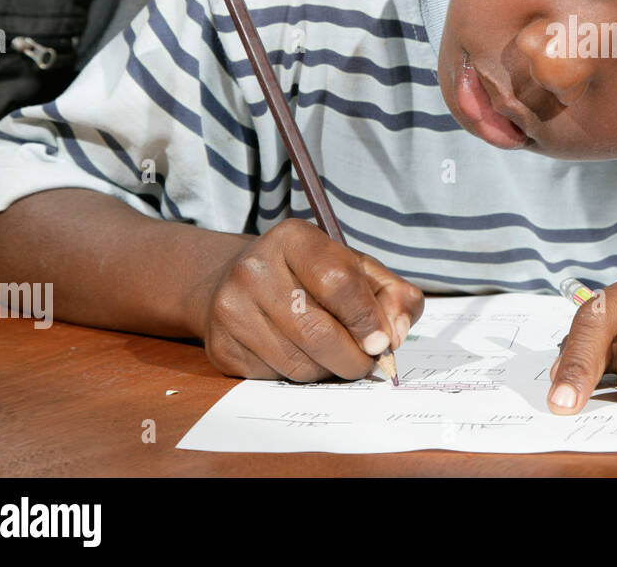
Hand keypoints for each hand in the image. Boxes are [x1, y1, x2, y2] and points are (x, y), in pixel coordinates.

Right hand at [199, 218, 423, 380]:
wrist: (241, 282)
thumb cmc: (313, 276)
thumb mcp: (358, 269)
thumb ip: (393, 295)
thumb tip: (395, 336)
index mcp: (294, 238)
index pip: (337, 281)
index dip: (366, 318)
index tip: (382, 341)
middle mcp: (254, 269)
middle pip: (317, 331)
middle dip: (353, 357)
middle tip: (366, 360)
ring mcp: (231, 308)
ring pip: (298, 363)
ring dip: (329, 370)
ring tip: (335, 356)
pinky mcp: (221, 346)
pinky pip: (274, 378)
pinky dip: (300, 376)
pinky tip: (302, 355)